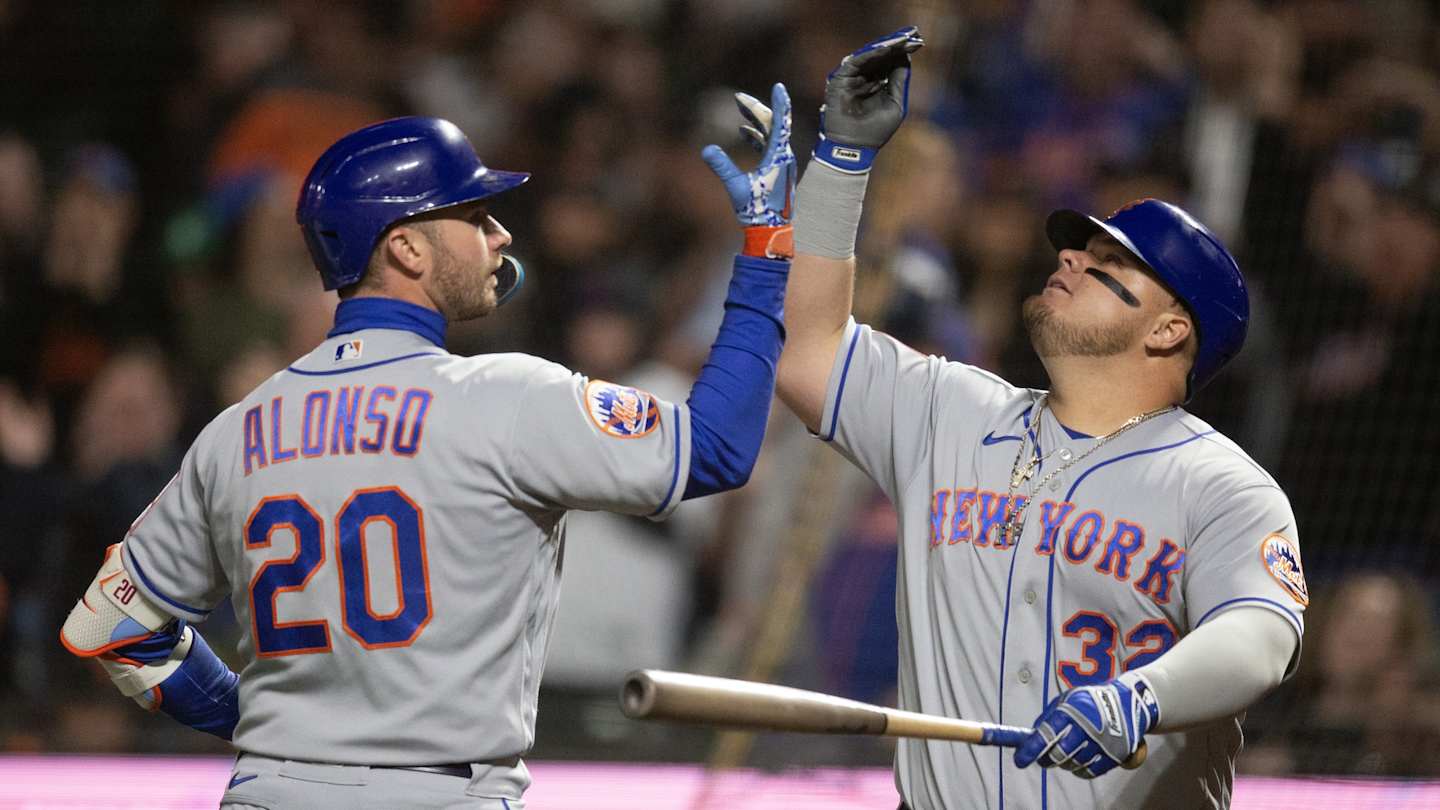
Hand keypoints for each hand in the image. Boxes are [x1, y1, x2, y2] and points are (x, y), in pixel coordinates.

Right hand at [702, 82, 795, 258]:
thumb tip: (706, 150)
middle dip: (755, 110)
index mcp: (779, 156)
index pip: (780, 123)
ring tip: (740, 108)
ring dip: (755, 121)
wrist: (771, 232)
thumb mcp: (737, 188)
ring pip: (770, 135)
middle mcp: (783, 157)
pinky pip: (767, 146)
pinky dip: (756, 137)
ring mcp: (781, 164)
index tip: (778, 86)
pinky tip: (744, 131)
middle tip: (739, 99)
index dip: (779, 103)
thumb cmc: (756, 212)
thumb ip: (722, 167)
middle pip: (772, 125)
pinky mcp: (776, 171)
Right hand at [815, 25, 924, 172]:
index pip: (888, 64)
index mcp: (876, 85)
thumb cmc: (875, 131)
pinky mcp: (840, 80)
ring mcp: (851, 79)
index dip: (901, 53)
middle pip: (879, 57)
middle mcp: (863, 80)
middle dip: (894, 47)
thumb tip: (906, 57)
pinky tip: (884, 50)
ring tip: (899, 41)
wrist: (855, 148)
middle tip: (909, 36)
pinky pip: (855, 62)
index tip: (916, 42)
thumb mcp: (896, 103)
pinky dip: (869, 54)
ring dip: (884, 48)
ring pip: (868, 57)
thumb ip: (899, 81)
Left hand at [1014, 671, 1158, 777]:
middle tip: (1044, 758)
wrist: (1129, 701)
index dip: (1031, 749)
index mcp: (1072, 710)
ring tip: (1066, 754)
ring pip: (1073, 764)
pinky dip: (1079, 770)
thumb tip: (1030, 738)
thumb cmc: (1089, 701)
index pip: (1047, 734)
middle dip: (1047, 759)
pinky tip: (1078, 762)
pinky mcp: (1116, 754)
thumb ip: (1048, 717)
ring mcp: (1103, 742)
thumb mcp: (1067, 699)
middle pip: (1059, 754)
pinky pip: (1090, 772)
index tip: (1019, 761)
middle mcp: (1087, 726)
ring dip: (1064, 763)